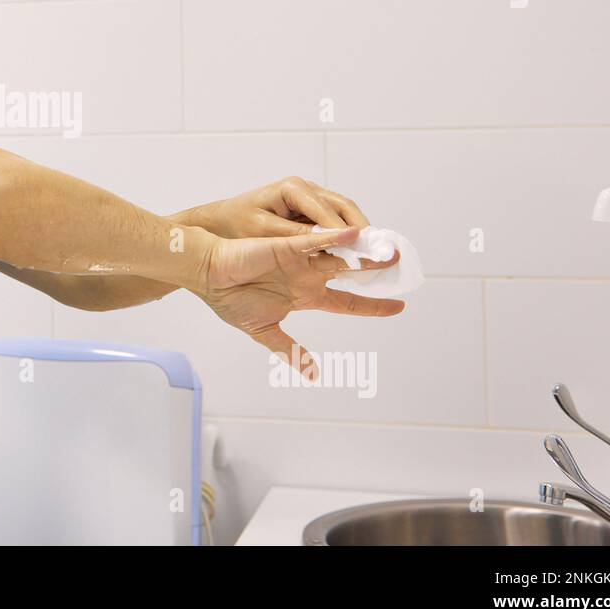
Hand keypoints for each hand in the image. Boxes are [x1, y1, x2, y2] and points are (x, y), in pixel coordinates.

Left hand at [195, 176, 370, 238]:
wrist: (216, 224)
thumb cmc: (234, 225)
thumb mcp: (263, 230)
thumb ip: (295, 234)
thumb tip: (327, 238)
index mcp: (293, 189)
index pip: (329, 210)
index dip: (349, 230)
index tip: (364, 249)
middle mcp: (305, 189)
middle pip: (344, 207)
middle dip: (362, 229)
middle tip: (380, 252)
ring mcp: (308, 200)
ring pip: (343, 214)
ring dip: (358, 233)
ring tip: (374, 255)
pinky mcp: (308, 213)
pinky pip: (333, 223)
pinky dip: (346, 236)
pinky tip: (356, 254)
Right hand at [199, 227, 404, 379]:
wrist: (208, 277)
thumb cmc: (229, 300)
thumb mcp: (264, 331)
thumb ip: (291, 351)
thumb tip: (312, 375)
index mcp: (304, 296)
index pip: (348, 302)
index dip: (373, 306)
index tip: (398, 307)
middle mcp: (307, 276)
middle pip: (351, 273)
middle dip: (376, 270)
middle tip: (401, 263)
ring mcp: (299, 259)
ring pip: (339, 253)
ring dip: (362, 250)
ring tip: (387, 246)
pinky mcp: (286, 246)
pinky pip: (315, 240)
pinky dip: (334, 236)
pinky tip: (354, 233)